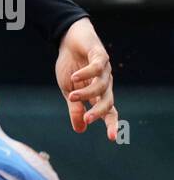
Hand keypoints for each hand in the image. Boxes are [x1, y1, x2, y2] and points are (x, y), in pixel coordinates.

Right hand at [55, 17, 118, 140]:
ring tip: (72, 96)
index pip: (108, 111)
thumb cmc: (70, 66)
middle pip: (108, 101)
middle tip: (87, 119)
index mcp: (97, 94)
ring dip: (86, 93)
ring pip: (101, 86)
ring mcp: (104, 70)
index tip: (111, 139)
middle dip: (99, 111)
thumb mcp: (68, 91)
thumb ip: (75, 108)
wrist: (68, 41)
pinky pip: (97, 67)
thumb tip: (80, 130)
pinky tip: (75, 77)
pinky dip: (86, 74)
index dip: (110, 124)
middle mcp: (105, 83)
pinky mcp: (100, 55)